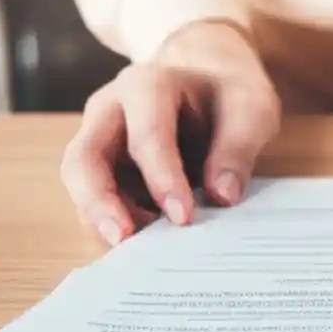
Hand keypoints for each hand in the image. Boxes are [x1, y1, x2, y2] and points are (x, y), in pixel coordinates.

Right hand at [61, 21, 279, 244]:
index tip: (183, 217)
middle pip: (84, 158)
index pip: (146, 135)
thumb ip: (238, 148)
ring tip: (140, 249)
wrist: (210, 82)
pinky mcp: (104, 165)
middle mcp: (111, 109)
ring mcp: (101, 137)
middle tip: (124, 241)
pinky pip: (96, 197)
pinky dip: (115, 220)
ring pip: (80, 182)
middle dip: (100, 203)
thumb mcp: (251, 109)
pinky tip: (145, 241)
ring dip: (103, 218)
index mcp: (149, 85)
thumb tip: (222, 196)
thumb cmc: (229, 95)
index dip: (162, 178)